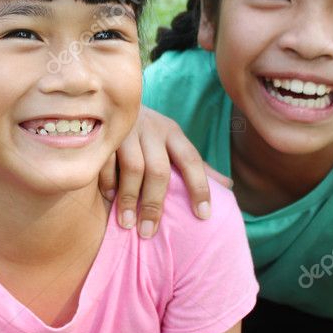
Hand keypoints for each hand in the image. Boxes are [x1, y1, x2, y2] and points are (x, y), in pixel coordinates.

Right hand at [100, 106, 230, 237]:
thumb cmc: (148, 133)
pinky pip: (106, 161)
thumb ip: (196, 166)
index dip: (200, 187)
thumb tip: (228, 187)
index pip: (192, 160)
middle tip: (149, 231)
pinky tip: (110, 199)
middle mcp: (152, 129)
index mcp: (173, 133)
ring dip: (129, 198)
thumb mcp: (173, 142)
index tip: (203, 216)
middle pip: (159, 169)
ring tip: (127, 224)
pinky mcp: (104, 133)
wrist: (110, 100)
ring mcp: (127, 130)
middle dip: (154, 203)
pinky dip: (107, 182)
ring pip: (132, 167)